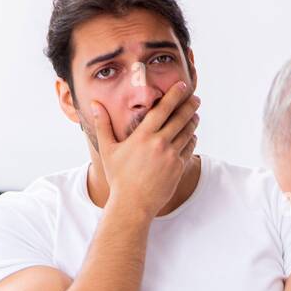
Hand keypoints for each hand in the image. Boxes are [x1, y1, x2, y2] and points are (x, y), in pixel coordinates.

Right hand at [91, 81, 199, 219]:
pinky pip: (189, 149)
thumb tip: (94, 104)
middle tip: (195, 98)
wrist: (133, 204)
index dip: (174, 95)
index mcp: (143, 136)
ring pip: (188, 133)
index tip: (182, 86)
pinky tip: (192, 136)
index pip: (163, 109)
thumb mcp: (107, 150)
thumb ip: (103, 125)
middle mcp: (160, 144)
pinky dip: (192, 140)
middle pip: (180, 118)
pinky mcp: (178, 168)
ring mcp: (171, 157)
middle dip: (190, 106)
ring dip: (192, 122)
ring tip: (195, 115)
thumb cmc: (118, 177)